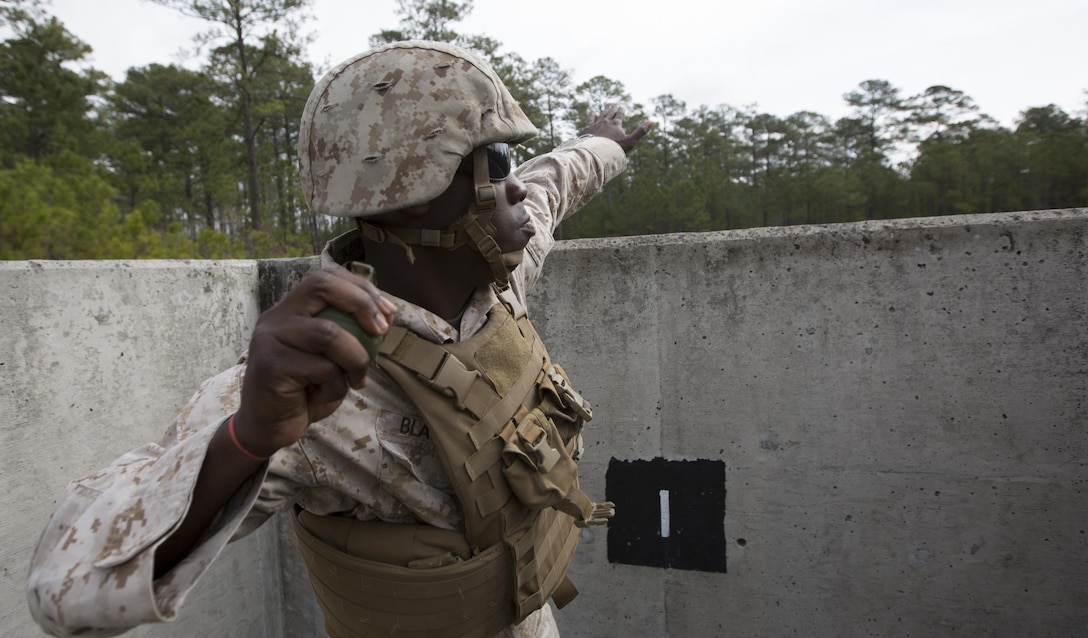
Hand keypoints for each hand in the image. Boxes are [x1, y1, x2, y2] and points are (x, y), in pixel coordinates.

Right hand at [232, 267, 396, 456]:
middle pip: (321, 286)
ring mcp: (270, 341)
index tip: (387, 310)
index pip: (325, 278)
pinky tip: (325, 396)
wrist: (266, 429)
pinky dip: (337, 386)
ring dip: (356, 359)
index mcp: (289, 311)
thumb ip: (348, 336)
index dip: (360, 288)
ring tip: (357, 379)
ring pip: (329, 334)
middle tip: (381, 330)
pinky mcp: (273, 367)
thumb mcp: (330, 359)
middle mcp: (275, 319)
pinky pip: (323, 369)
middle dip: (361, 303)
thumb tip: (387, 314)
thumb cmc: (303, 392)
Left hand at [580, 103, 653, 153]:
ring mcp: (596, 125)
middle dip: (613, 108)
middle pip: (611, 113)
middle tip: (614, 104)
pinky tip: (592, 111)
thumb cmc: (615, 148)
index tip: (622, 107)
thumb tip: (651, 122)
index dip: (621, 110)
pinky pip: (590, 120)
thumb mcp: (630, 141)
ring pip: (602, 115)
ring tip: (607, 105)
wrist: (597, 153)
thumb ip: (640, 131)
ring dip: (605, 110)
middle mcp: (606, 122)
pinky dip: (591, 115)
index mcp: (616, 124)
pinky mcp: (588, 129)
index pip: (620, 114)